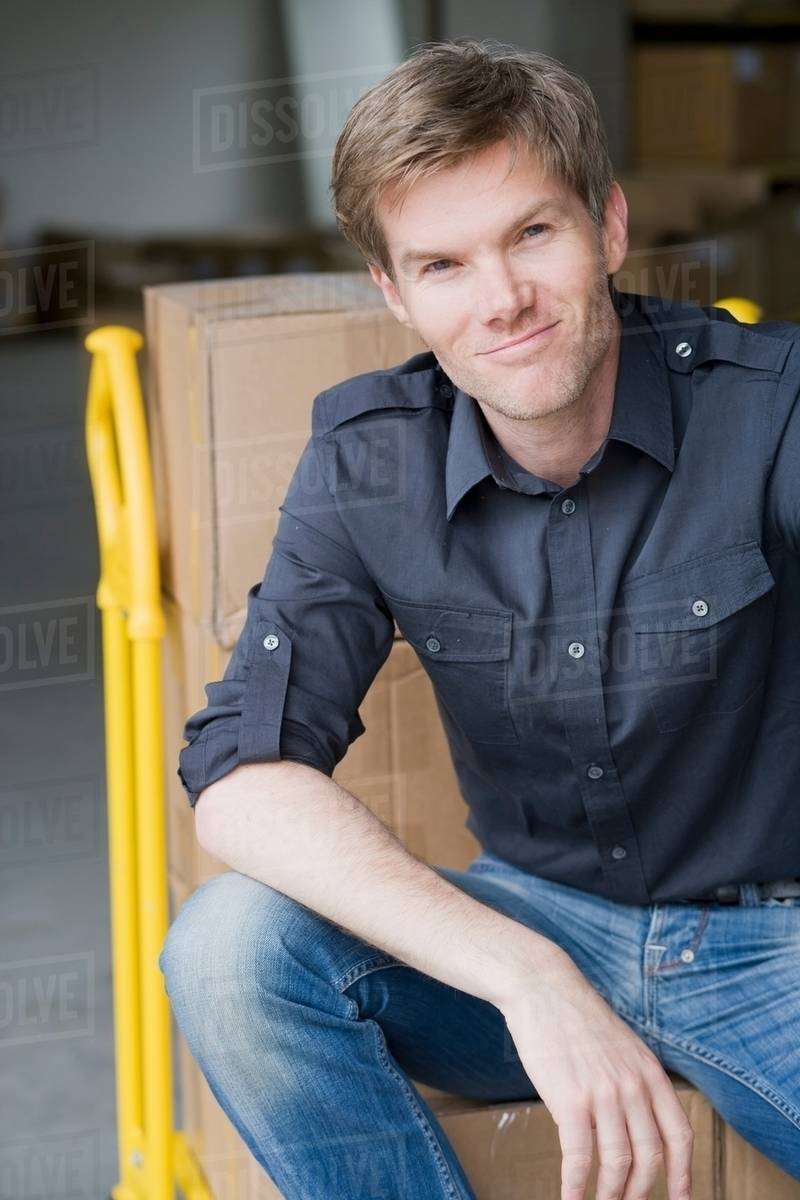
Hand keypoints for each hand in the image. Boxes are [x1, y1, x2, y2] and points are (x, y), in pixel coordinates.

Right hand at [500, 960, 693, 1199]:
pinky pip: (579, 1157)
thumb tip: (634, 1124)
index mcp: (650, 1072)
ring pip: (618, 1163)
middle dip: (642, 1191)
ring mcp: (604, 1094)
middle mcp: (633, 1086)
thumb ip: (634, 1081)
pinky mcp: (570, 1099)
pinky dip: (576, 1185)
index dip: (684, 1173)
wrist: (543, 988)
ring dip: (610, 1194)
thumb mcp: (622, 1045)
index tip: (681, 1198)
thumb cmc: (577, 1018)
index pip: (680, 1134)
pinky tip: (571, 1197)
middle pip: (650, 1156)